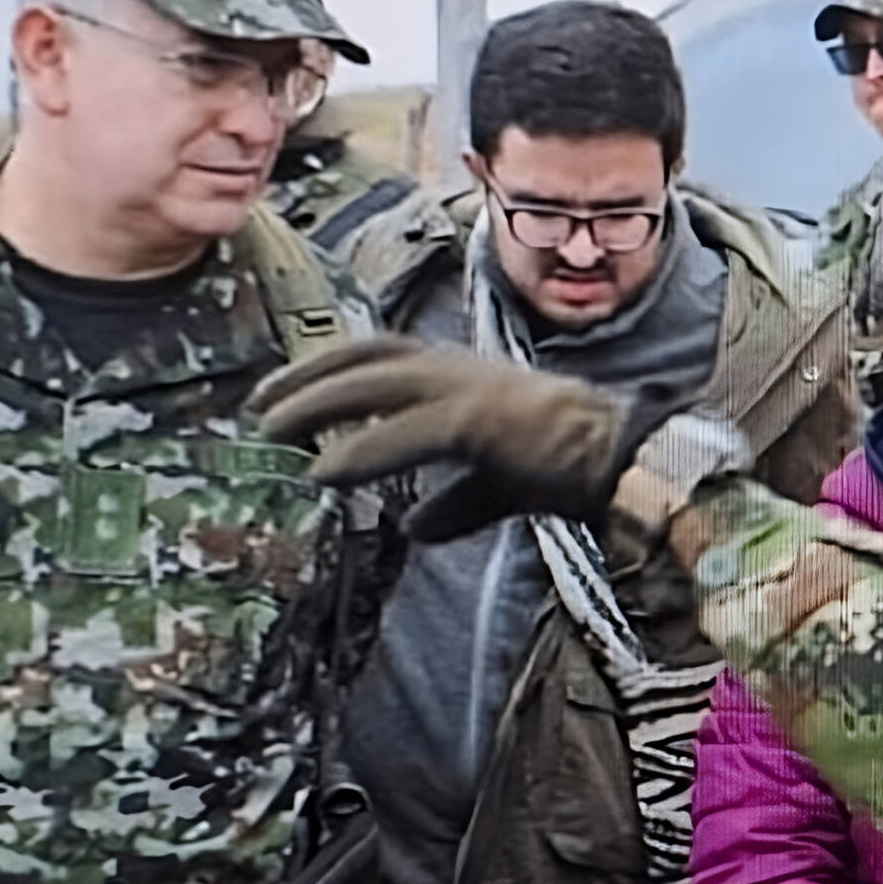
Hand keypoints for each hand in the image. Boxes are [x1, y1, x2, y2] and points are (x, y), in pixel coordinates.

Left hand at [255, 339, 651, 541]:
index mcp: (464, 374)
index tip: (286, 391)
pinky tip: (324, 472)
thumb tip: (415, 528)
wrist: (624, 465)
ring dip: (318, 405)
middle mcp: (460, 370)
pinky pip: (405, 434)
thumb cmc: (569, 469)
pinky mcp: (480, 422)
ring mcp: (469, 391)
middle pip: (367, 358)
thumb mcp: (496, 488)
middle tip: (258, 405)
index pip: (383, 355)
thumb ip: (454, 504)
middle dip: (308, 377)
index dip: (331, 368)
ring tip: (273, 432)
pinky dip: (360, 451)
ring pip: (375, 385)